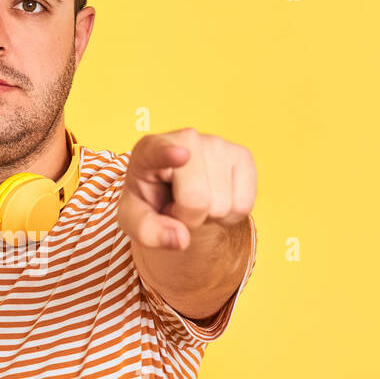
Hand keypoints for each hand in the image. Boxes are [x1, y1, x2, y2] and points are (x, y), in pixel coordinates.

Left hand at [117, 128, 255, 250]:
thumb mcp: (136, 220)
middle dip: (187, 217)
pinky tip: (214, 199)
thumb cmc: (152, 200)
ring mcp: (217, 143)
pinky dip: (228, 216)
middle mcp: (186, 138)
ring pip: (222, 206)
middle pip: (195, 200)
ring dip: (208, 216)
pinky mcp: (243, 155)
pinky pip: (243, 206)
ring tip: (194, 200)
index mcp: (148, 150)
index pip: (158, 151)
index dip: (168, 154)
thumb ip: (148, 232)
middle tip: (176, 206)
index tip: (180, 155)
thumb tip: (180, 239)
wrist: (176, 191)